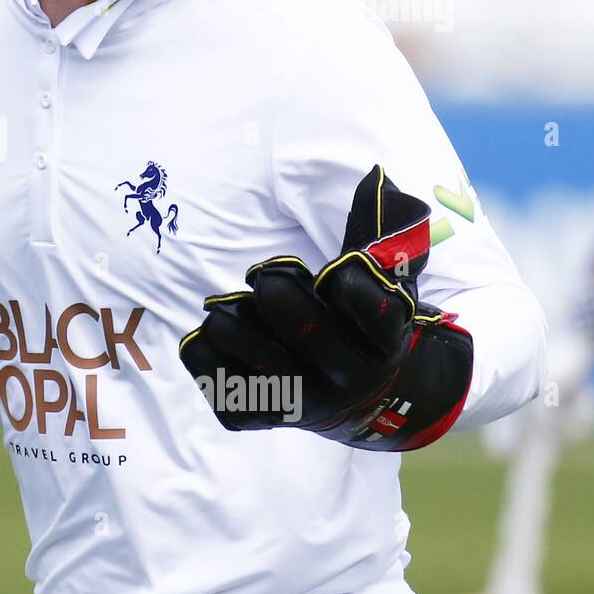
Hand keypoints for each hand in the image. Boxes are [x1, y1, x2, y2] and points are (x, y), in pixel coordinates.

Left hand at [178, 165, 472, 450]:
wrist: (383, 401)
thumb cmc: (372, 322)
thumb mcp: (389, 282)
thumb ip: (378, 235)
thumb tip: (374, 175)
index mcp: (386, 339)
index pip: (370, 306)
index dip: (345, 279)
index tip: (332, 268)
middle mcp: (349, 377)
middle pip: (307, 332)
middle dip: (277, 295)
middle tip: (263, 276)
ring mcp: (309, 404)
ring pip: (263, 370)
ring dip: (232, 329)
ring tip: (223, 309)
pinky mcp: (272, 418)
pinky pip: (229, 398)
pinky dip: (208, 365)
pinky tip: (204, 339)